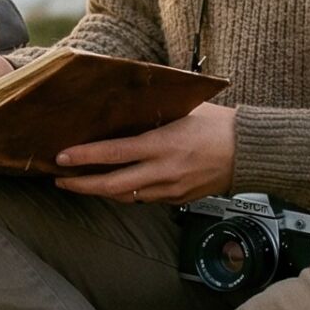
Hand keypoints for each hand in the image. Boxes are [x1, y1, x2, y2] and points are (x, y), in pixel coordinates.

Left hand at [52, 102, 236, 204]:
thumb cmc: (218, 124)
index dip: (85, 157)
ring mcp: (170, 189)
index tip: (61, 157)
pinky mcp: (178, 199)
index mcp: (163, 145)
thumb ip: (153, 115)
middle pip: (112, 186)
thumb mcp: (183, 111)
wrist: (249, 152)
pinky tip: (115, 185)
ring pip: (125, 196)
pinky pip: (144, 199)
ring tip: (80, 183)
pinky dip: (126, 193)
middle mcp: (163, 171)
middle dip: (81, 185)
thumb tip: (123, 110)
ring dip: (101, 191)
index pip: (114, 153)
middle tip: (60, 180)